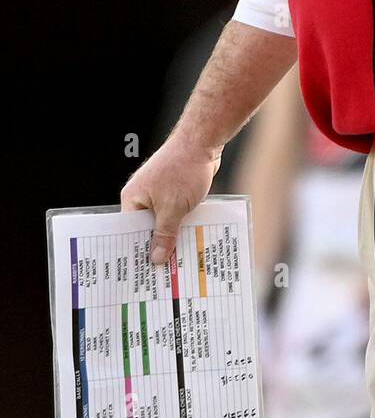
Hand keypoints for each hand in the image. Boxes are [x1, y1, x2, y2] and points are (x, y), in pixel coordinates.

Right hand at [121, 131, 221, 264]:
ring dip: (172, 238)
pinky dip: (182, 226)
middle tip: (162, 275)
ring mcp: (158, 194)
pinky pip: (175, 215)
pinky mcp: (174, 193)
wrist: (202, 142)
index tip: (142, 275)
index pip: (128, 233)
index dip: (136, 253)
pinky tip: (190, 242)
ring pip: (163, 224)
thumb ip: (164, 234)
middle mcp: (142, 197)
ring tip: (178, 264)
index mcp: (132, 200)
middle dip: (156, 248)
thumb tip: (155, 259)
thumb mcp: (173, 208)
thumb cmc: (183, 170)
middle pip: (146, 230)